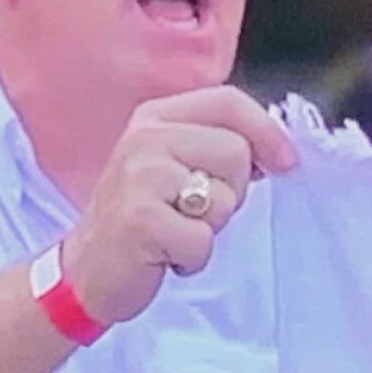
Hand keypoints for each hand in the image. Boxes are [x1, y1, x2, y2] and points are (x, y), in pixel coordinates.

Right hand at [62, 86, 297, 324]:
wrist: (86, 270)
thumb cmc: (142, 220)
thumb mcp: (173, 167)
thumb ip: (216, 148)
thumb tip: (277, 150)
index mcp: (156, 118)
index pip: (228, 102)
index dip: (267, 130)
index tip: (286, 163)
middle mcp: (145, 139)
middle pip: (236, 152)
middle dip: (231, 193)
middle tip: (194, 212)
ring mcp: (140, 177)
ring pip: (224, 199)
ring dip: (210, 228)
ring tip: (174, 231)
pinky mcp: (139, 220)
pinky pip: (202, 241)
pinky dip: (192, 258)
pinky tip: (163, 255)